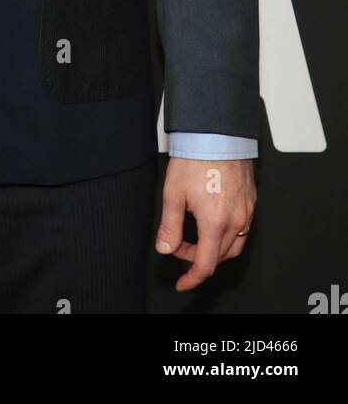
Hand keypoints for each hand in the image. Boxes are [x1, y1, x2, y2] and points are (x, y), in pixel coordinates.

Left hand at [155, 158, 255, 290]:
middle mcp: (235, 220)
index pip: (205, 264)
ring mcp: (246, 211)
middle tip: (179, 246)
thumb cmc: (196, 157)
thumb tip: (165, 247)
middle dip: (197, 258)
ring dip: (214, 249)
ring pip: (234, 245)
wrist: (216, 133)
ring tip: (195, 238)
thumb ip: (169, 225)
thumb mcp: (173, 193)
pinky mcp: (251, 201)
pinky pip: (242, 229)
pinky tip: (213, 223)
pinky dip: (227, 235)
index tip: (183, 282)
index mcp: (215, 222)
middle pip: (220, 256)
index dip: (192, 278)